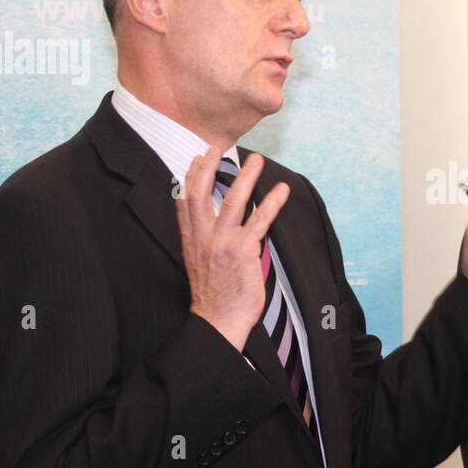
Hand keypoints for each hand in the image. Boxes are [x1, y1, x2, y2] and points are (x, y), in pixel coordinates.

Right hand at [175, 148, 289, 350]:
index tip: (195, 159)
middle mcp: (203, 238)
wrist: (218, 320)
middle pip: (202, 194)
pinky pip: (259, 221)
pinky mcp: (242, 251)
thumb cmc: (213, 297)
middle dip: (208, 168)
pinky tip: (282, 191)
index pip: (185, 202)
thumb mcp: (199, 265)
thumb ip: (204, 243)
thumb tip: (214, 228)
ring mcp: (222, 243)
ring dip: (246, 178)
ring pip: (232, 202)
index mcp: (191, 241)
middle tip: (216, 147)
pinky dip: (272, 204)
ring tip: (257, 160)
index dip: (189, 177)